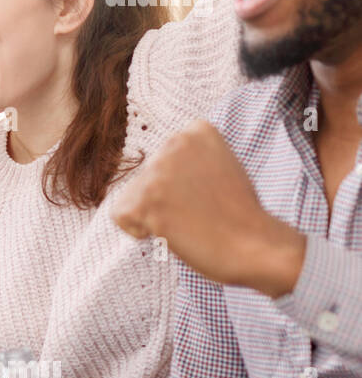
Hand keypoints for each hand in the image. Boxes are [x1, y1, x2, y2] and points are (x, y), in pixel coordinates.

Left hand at [113, 119, 305, 297]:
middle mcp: (175, 143)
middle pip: (144, 179)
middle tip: (200, 212)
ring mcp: (159, 172)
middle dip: (164, 202)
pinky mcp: (146, 200)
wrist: (256, 247)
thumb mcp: (219, 167)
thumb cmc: (240, 216)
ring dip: (154, 217)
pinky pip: (121, 217)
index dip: (179, 187)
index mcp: (196, 131)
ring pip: (132, 198)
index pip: (161, 162)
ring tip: (189, 222)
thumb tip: (154, 170)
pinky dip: (140, 231)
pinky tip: (172, 232)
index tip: (208, 195)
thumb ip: (188, 161)